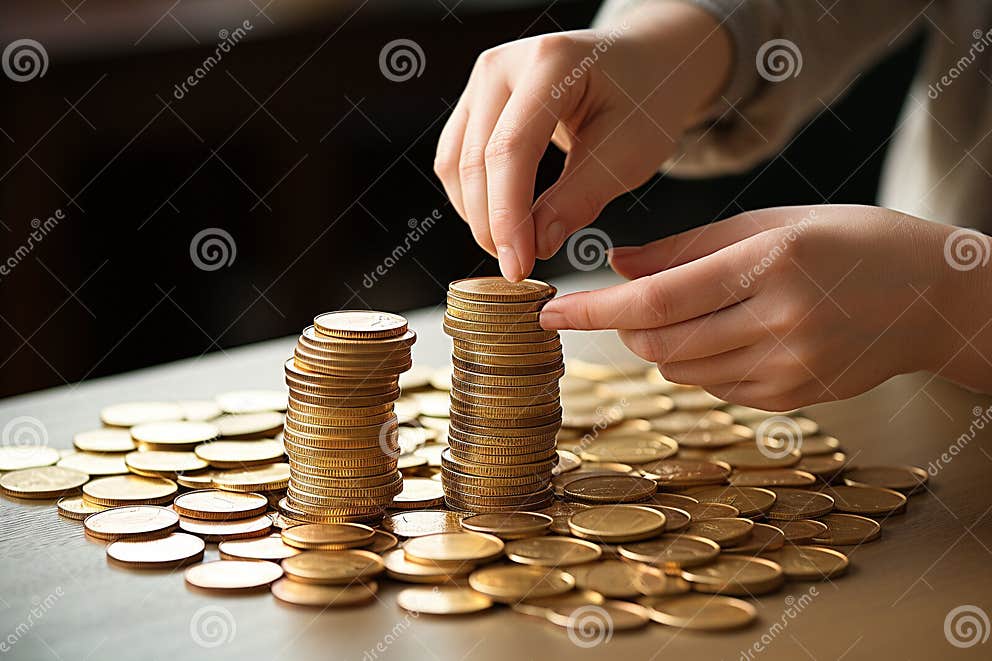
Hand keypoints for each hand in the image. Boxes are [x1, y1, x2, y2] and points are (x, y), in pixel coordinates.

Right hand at [434, 2, 730, 280]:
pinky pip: (455, 158)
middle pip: (476, 159)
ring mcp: (483, 77)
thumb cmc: (644, 101)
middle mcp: (505, 62)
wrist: (642, 65)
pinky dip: (473, 198)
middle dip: (492, 224)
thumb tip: (535, 244)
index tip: (517, 266)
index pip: (511, 149)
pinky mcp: (475, 99)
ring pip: (456, 163)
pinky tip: (502, 223)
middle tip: (518, 268)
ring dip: (478, 215)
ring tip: (515, 248)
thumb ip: (580, 198)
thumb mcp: (629, 154)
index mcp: (551, 61)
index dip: (508, 216)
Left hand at [539, 205, 983, 408]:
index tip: (547, 313)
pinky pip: (714, 387)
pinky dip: (700, 362)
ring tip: (699, 311)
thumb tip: (615, 265)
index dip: (593, 310)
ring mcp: (787, 368)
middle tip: (628, 302)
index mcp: (767, 263)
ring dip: (662, 343)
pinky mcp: (792, 398)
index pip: (656, 299)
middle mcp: (777, 321)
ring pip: (680, 370)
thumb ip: (685, 246)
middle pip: (659, 342)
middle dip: (625, 326)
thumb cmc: (847, 242)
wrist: (932, 296)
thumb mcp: (769, 223)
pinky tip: (733, 334)